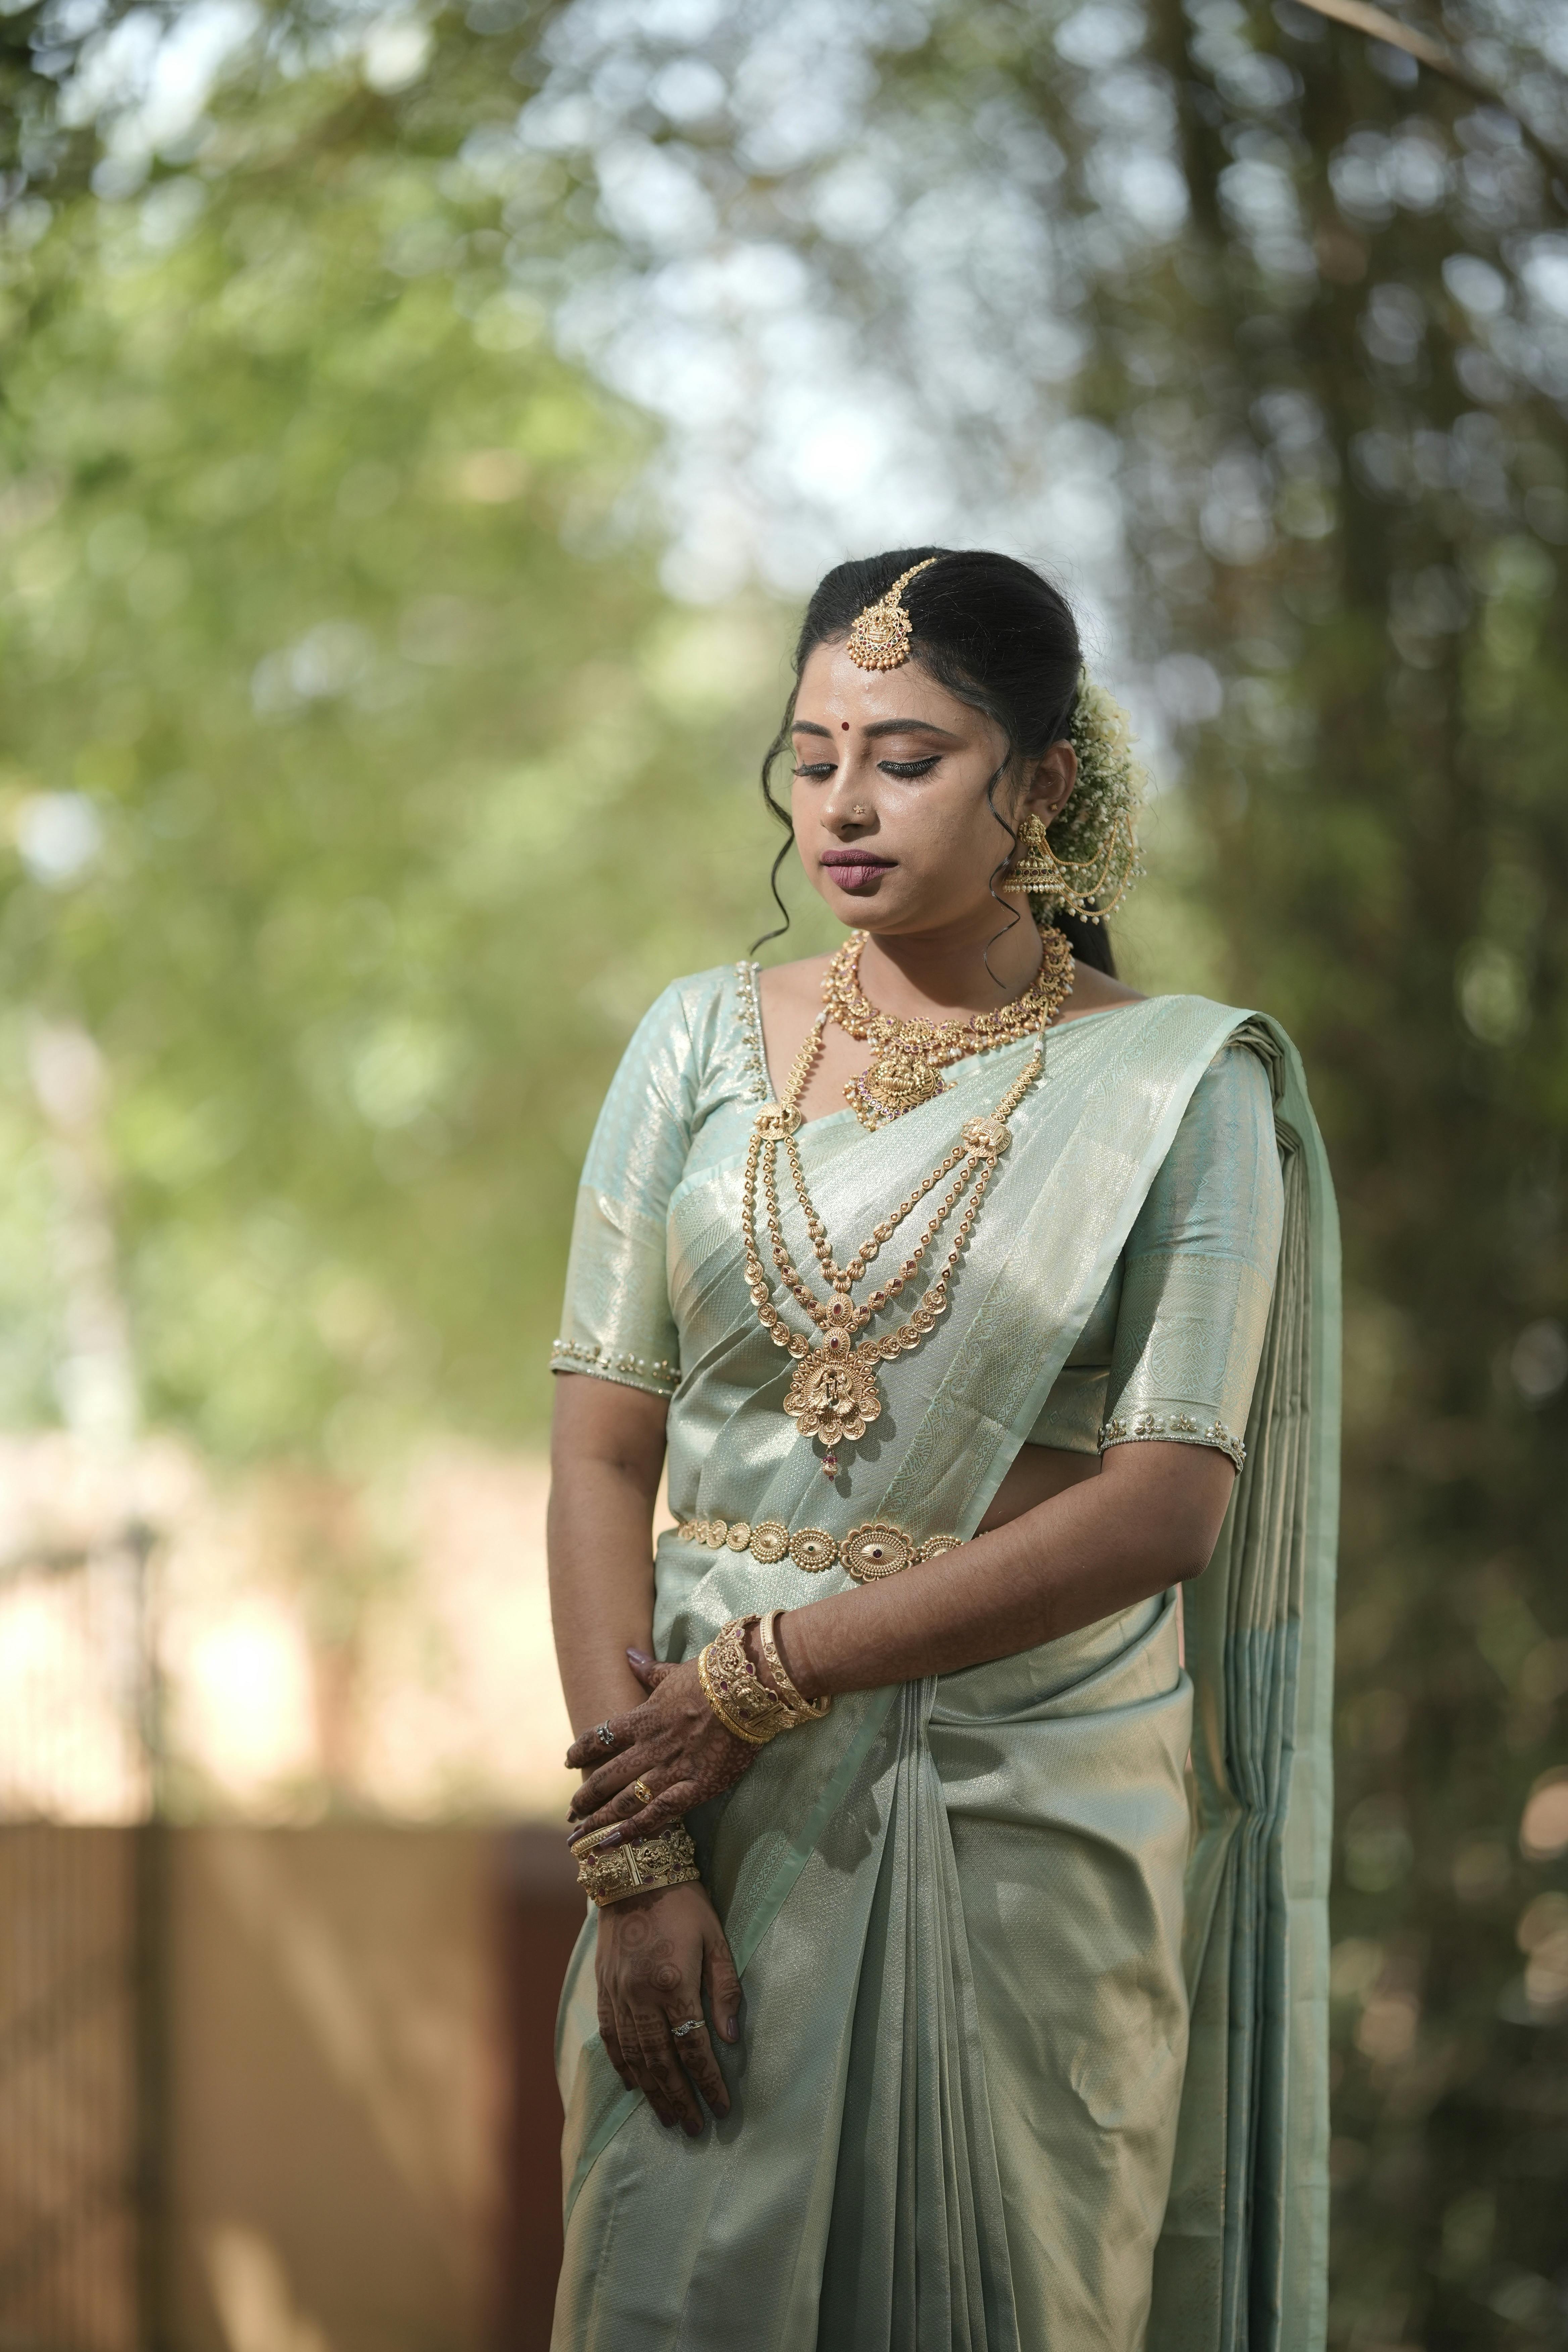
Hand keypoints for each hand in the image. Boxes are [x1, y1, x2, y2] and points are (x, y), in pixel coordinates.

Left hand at [565, 1649, 757, 1843]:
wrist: (747, 1690)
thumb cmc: (713, 1677)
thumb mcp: (674, 1671)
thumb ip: (649, 1670)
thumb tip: (628, 1654)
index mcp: (643, 1718)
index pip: (600, 1737)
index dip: (580, 1751)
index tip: (567, 1762)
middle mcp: (650, 1746)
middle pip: (606, 1776)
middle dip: (585, 1797)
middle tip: (570, 1813)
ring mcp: (671, 1768)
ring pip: (626, 1800)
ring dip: (601, 1820)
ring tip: (583, 1836)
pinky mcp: (696, 1786)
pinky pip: (661, 1813)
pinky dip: (637, 1829)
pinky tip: (619, 1841)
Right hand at [595, 1880, 740, 2132]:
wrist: (633, 1873)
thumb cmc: (683, 1904)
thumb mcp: (716, 1938)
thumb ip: (725, 1988)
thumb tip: (730, 2038)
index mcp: (673, 1983)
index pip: (693, 2047)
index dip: (708, 2082)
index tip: (722, 2107)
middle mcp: (641, 1996)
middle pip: (662, 2062)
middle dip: (680, 2098)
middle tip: (695, 2127)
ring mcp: (618, 1995)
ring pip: (635, 2057)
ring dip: (653, 2092)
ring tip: (669, 2118)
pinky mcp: (604, 1990)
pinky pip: (612, 2039)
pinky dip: (623, 2066)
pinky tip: (635, 2085)